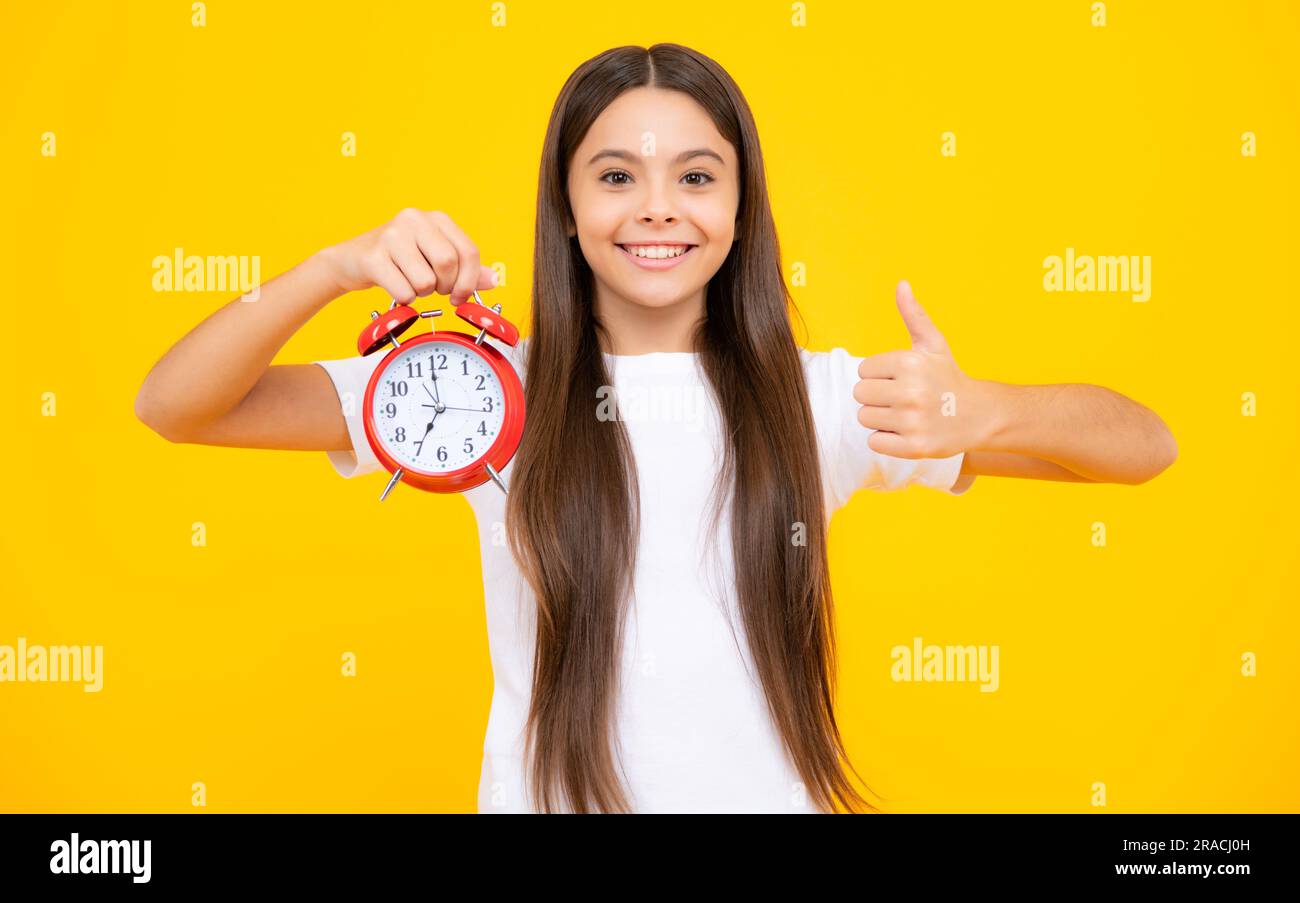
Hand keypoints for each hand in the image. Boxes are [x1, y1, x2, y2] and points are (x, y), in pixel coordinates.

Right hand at [318, 208, 497, 305]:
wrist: (351, 261)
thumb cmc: (399, 260)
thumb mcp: (435, 258)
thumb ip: (466, 269)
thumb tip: (494, 280)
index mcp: (436, 218)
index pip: (469, 252)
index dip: (469, 281)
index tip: (460, 296)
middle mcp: (415, 219)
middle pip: (448, 264)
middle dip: (445, 287)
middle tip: (433, 289)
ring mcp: (392, 235)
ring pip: (426, 281)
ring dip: (421, 293)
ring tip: (409, 282)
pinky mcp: (374, 256)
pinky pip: (404, 291)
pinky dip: (404, 298)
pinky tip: (394, 285)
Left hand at [853, 281, 989, 458]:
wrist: (979, 415)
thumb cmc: (948, 377)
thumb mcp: (933, 344)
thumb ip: (913, 315)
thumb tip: (901, 284)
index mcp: (910, 363)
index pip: (863, 371)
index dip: (879, 375)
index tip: (901, 378)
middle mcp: (911, 391)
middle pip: (860, 394)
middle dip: (877, 396)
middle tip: (902, 398)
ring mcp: (912, 421)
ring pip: (865, 418)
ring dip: (881, 418)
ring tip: (905, 414)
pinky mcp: (913, 446)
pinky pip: (874, 442)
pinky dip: (886, 440)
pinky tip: (906, 431)